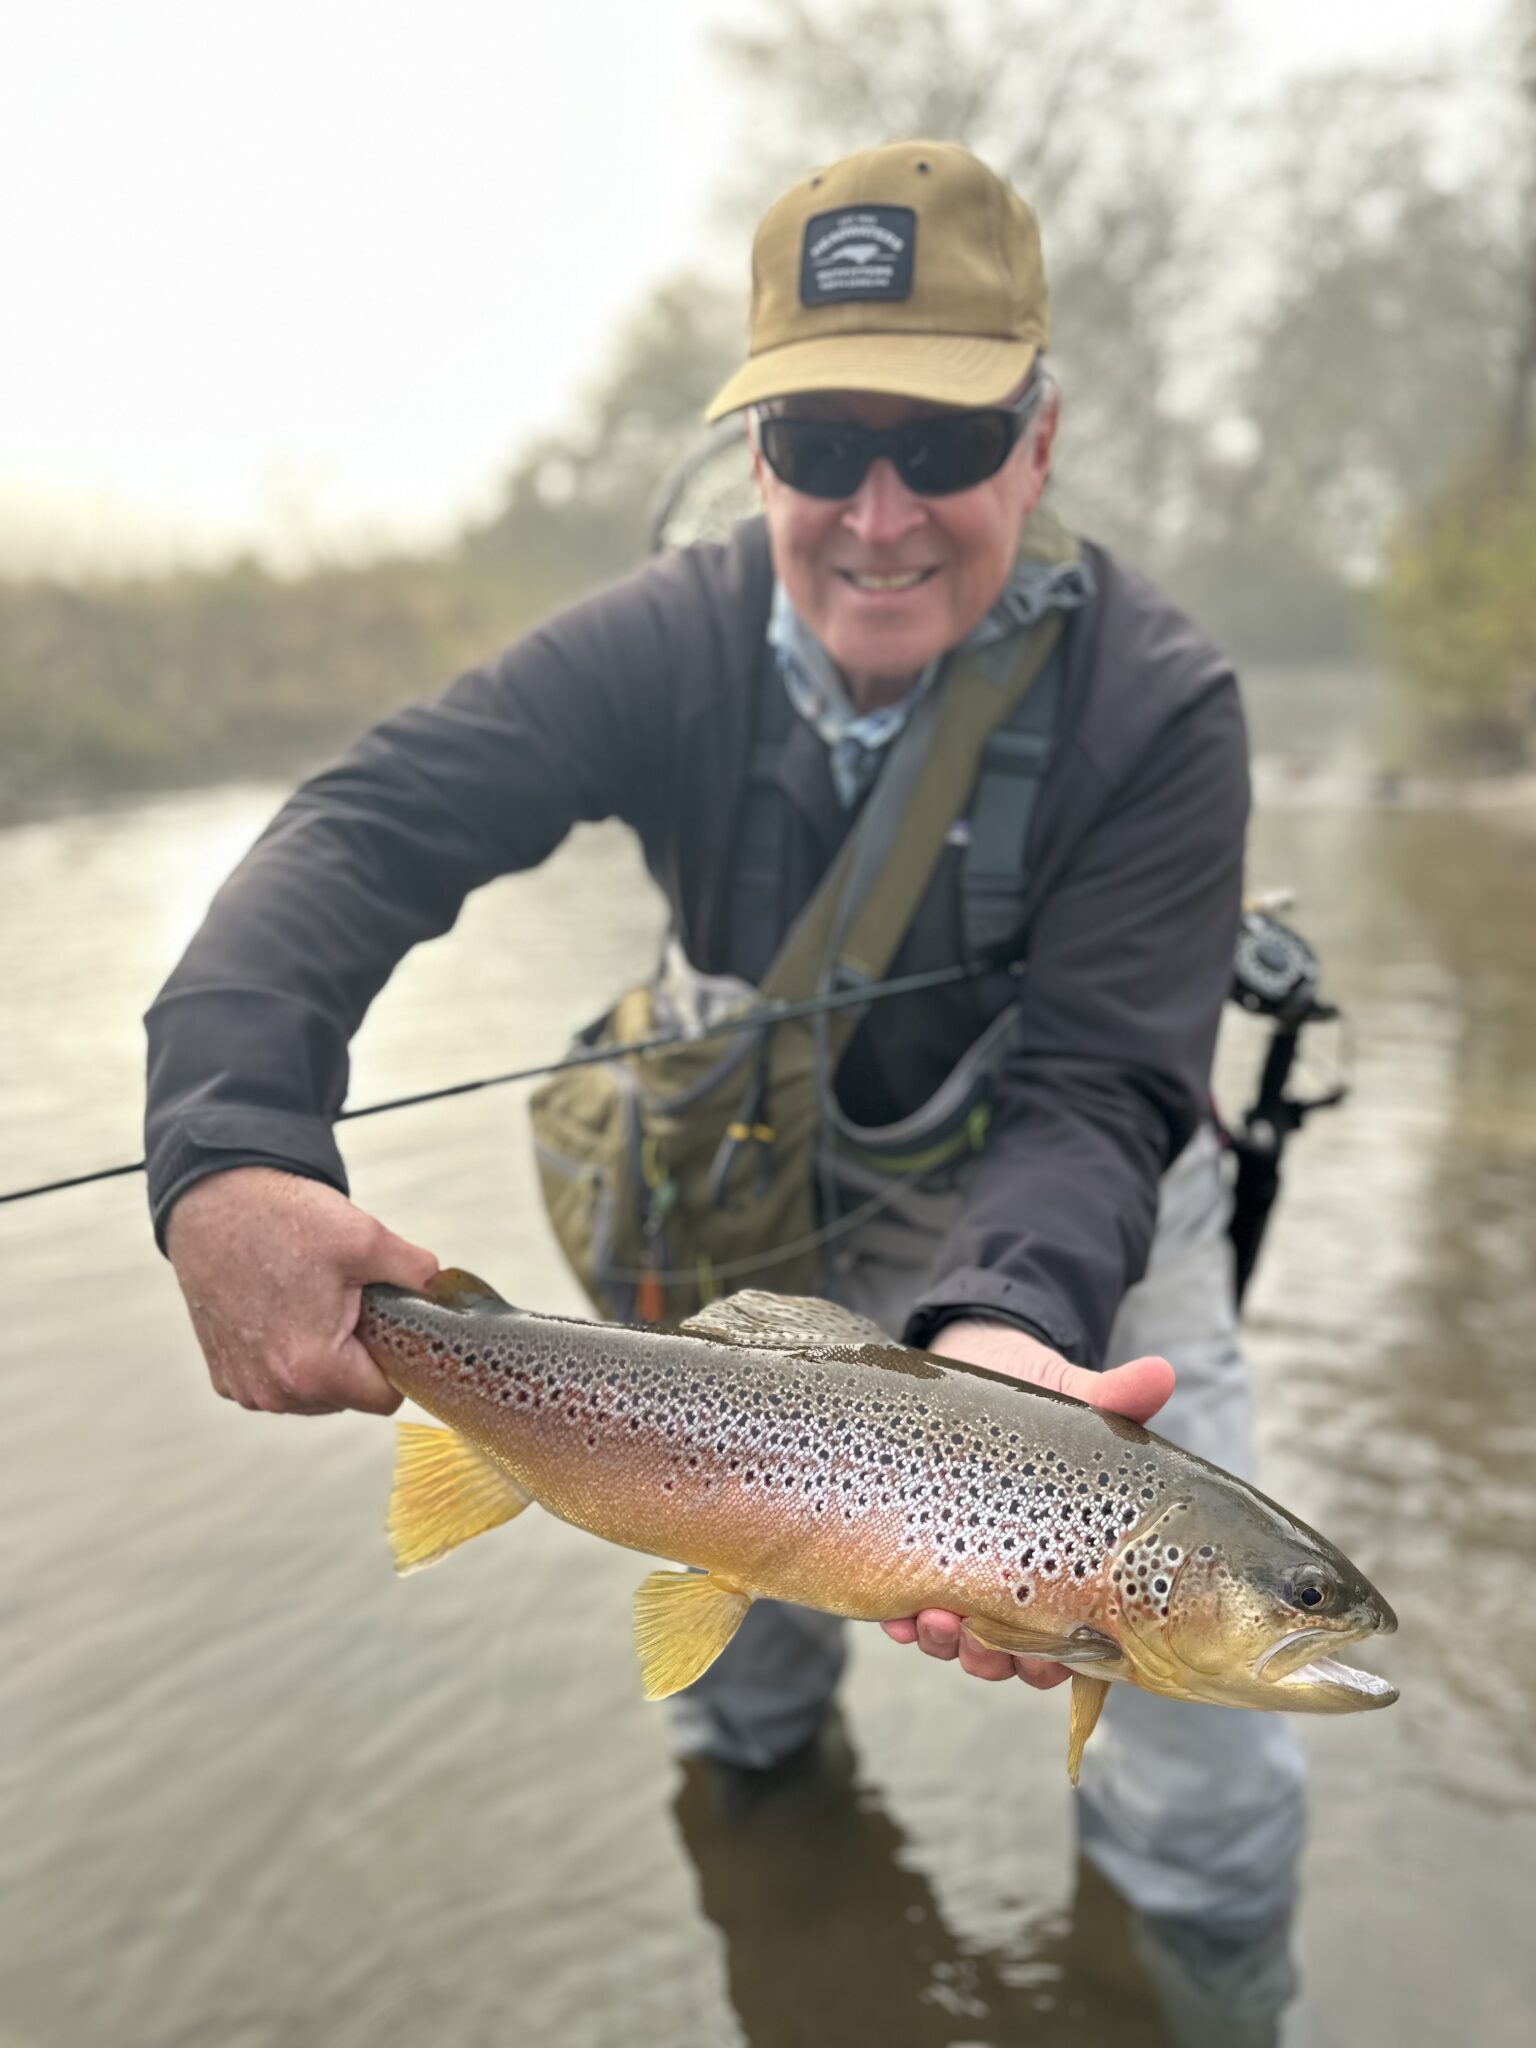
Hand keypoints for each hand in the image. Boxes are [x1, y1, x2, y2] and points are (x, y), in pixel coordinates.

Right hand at [165, 1167, 437, 1415]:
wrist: (213, 1202)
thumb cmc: (281, 1219)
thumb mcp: (366, 1238)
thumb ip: (418, 1273)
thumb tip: (445, 1292)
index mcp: (313, 1368)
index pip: (386, 1397)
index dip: (398, 1361)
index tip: (391, 1325)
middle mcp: (274, 1391)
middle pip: (349, 1397)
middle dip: (359, 1357)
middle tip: (348, 1304)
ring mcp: (245, 1387)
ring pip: (315, 1394)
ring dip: (324, 1359)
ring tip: (313, 1304)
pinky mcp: (225, 1376)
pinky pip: (279, 1383)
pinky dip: (289, 1358)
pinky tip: (284, 1313)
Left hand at [880, 1320, 1174, 1688]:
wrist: (974, 1365)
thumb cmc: (1039, 1397)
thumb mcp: (1077, 1397)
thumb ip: (1116, 1397)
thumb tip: (1160, 1374)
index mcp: (1068, 1562)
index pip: (1075, 1640)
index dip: (1064, 1662)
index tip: (1050, 1657)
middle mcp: (1017, 1579)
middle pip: (1012, 1654)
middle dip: (995, 1660)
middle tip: (979, 1640)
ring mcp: (963, 1570)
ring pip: (957, 1641)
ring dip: (945, 1645)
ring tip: (935, 1621)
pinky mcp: (913, 1552)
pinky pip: (903, 1609)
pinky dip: (901, 1623)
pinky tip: (898, 1618)